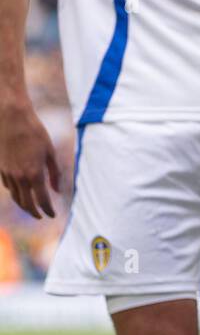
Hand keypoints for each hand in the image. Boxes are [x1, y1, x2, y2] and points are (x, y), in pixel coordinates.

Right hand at [0, 101, 60, 218]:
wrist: (12, 118)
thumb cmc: (35, 132)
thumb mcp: (50, 152)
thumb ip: (54, 173)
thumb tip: (57, 190)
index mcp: (35, 174)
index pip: (42, 200)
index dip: (48, 210)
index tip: (53, 215)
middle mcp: (20, 177)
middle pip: (26, 204)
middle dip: (34, 212)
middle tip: (41, 216)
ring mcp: (8, 174)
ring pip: (15, 197)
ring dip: (24, 205)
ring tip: (31, 208)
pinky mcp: (1, 168)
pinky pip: (8, 187)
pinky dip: (16, 193)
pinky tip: (21, 192)